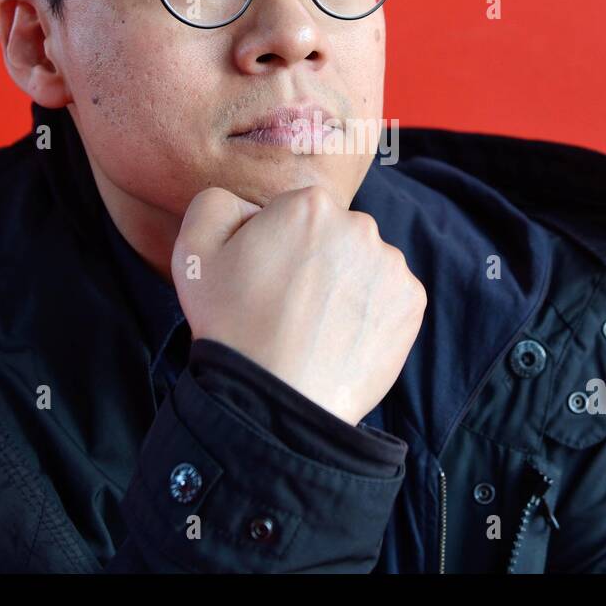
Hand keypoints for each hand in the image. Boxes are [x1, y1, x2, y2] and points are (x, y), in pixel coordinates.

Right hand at [172, 185, 426, 425]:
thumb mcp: (193, 255)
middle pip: (334, 234)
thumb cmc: (231, 327)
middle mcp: (360, 225)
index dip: (276, 244)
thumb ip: (215, 204)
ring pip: (363, 264)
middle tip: (289, 305)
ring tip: (316, 325)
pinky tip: (342, 336)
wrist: (275, 401)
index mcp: (310, 204)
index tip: (266, 279)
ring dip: (345, 284)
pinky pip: (388, 295)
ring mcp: (392, 265)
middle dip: (316, 259)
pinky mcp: (412, 302)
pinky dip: (370, 311)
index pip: (295, 212)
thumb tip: (246, 204)